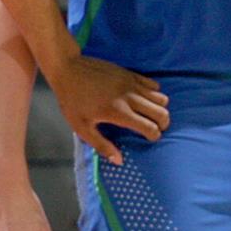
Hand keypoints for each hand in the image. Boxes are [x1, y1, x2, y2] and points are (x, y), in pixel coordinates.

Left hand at [42, 54, 169, 165]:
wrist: (67, 68)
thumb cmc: (72, 100)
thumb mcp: (81, 127)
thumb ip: (101, 145)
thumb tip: (119, 161)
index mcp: (118, 112)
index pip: (150, 128)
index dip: (154, 136)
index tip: (148, 138)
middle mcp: (130, 98)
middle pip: (162, 113)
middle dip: (163, 124)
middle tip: (155, 128)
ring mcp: (132, 84)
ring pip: (162, 98)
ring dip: (160, 109)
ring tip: (150, 114)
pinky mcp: (131, 74)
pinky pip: (154, 85)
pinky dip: (155, 94)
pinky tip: (143, 99)